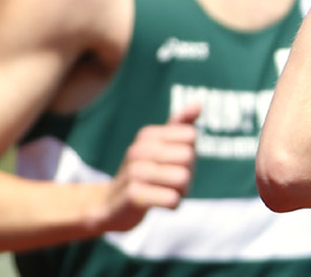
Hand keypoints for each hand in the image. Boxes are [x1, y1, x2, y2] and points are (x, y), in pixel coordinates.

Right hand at [91, 103, 200, 231]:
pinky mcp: (133, 196)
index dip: (189, 153)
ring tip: (162, 192)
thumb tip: (200, 103)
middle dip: (187, 174)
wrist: (110, 207)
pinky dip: (172, 204)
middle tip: (168, 182)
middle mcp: (138, 150)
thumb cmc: (144, 175)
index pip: (190, 136)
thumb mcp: (159, 147)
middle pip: (189, 156)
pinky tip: (157, 204)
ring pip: (183, 178)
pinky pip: (172, 199)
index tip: (172, 163)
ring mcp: (134, 172)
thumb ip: (179, 126)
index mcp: (147, 135)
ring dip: (180, 191)